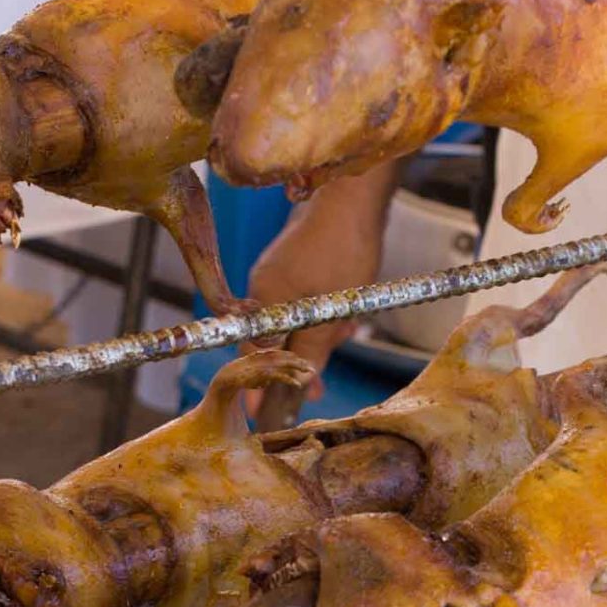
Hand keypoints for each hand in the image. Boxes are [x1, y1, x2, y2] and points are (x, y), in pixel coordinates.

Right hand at [247, 166, 396, 395]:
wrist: (353, 194)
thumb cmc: (342, 248)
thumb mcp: (332, 312)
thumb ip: (312, 349)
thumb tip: (298, 384)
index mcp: (263, 300)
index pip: (253, 353)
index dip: (261, 384)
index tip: (262, 413)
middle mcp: (262, 286)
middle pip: (274, 339)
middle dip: (299, 361)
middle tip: (316, 387)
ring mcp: (278, 271)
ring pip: (293, 320)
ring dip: (316, 336)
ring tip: (344, 337)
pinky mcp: (295, 261)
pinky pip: (302, 300)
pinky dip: (320, 314)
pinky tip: (345, 316)